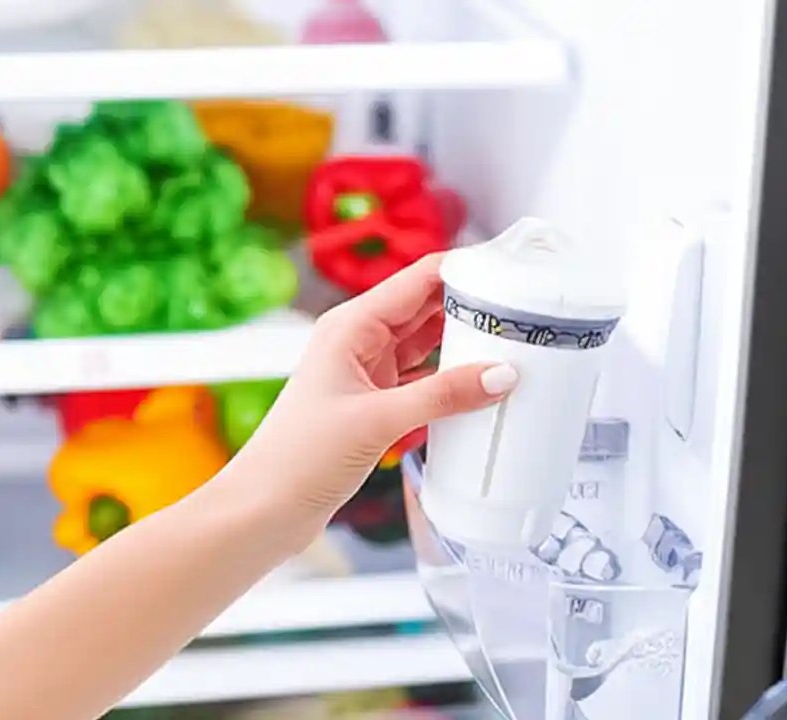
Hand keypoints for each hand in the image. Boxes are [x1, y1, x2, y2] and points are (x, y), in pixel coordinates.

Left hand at [229, 253, 516, 546]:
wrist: (263, 511)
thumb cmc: (298, 459)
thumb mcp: (378, 420)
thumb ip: (443, 395)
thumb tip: (500, 375)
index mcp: (351, 325)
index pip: (419, 278)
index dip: (464, 268)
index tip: (508, 271)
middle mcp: (359, 340)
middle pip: (427, 307)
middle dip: (472, 306)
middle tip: (522, 313)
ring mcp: (367, 372)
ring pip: (428, 344)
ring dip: (464, 344)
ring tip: (512, 345)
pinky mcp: (374, 404)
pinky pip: (424, 380)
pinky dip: (451, 381)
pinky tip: (480, 389)